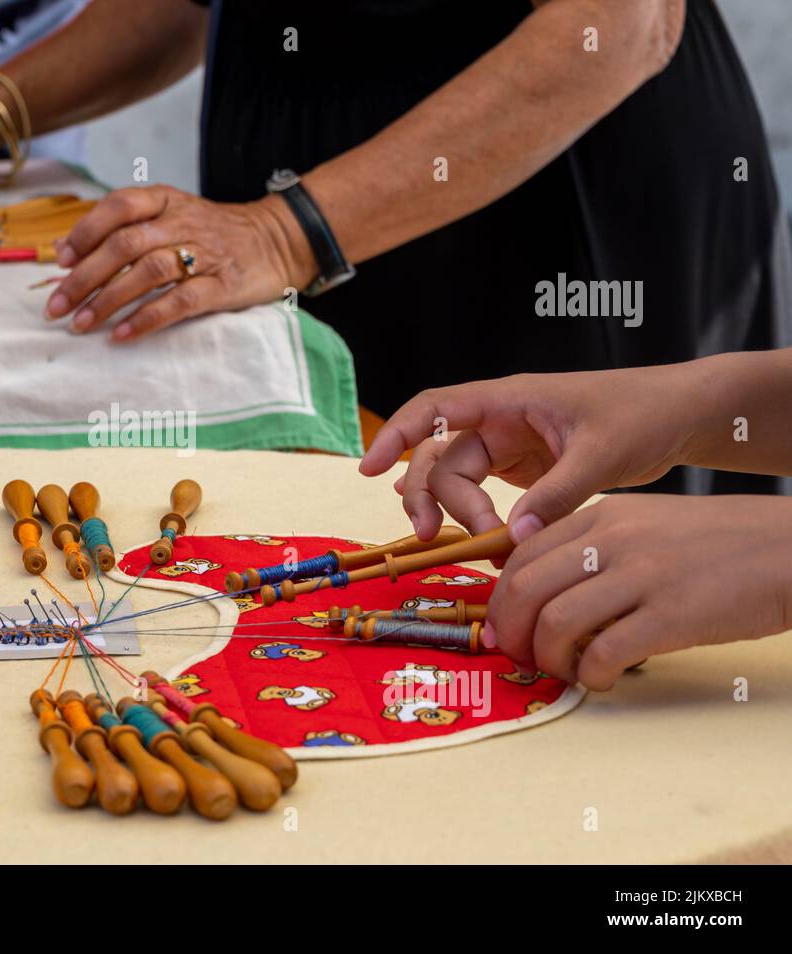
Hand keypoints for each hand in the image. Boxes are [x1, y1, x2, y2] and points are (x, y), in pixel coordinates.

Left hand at [44, 186, 316, 341]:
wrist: (278, 240)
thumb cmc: (211, 232)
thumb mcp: (170, 216)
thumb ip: (122, 228)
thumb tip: (64, 249)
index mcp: (166, 200)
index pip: (118, 206)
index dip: (85, 231)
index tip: (61, 260)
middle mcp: (182, 222)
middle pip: (125, 244)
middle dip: (84, 278)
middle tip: (56, 307)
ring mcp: (204, 254)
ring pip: (148, 272)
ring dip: (109, 301)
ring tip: (82, 325)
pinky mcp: (222, 286)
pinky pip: (180, 302)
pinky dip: (148, 319)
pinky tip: (123, 335)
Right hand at [359, 367, 694, 540]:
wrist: (678, 417)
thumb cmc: (643, 415)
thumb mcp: (602, 454)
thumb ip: (558, 495)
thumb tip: (517, 537)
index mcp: (510, 400)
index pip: (436, 408)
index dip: (396, 433)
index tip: (370, 467)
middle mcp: (499, 419)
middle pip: (439, 456)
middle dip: (431, 497)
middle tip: (441, 538)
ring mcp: (507, 443)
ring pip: (453, 476)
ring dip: (447, 510)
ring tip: (459, 545)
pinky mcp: (521, 467)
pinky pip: (477, 488)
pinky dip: (462, 510)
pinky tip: (445, 527)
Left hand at [485, 494, 791, 689]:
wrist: (788, 548)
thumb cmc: (716, 544)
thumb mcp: (644, 525)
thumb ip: (591, 548)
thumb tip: (540, 594)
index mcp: (600, 517)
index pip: (519, 556)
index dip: (499, 600)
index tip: (501, 628)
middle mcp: (612, 540)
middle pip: (524, 589)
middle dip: (510, 632)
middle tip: (519, 657)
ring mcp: (642, 575)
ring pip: (555, 622)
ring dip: (546, 658)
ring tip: (564, 671)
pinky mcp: (673, 614)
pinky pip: (604, 652)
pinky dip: (590, 675)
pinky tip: (601, 679)